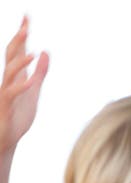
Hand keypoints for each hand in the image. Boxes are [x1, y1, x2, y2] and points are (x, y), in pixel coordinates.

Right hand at [0, 16, 48, 154]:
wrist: (6, 137)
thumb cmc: (17, 114)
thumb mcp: (33, 90)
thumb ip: (39, 72)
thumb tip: (44, 52)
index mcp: (16, 75)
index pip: (18, 50)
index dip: (22, 34)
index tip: (27, 17)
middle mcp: (8, 80)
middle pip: (11, 55)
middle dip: (18, 40)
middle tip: (26, 25)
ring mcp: (6, 92)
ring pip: (10, 72)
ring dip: (20, 60)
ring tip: (30, 50)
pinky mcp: (6, 105)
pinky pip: (13, 93)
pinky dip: (21, 85)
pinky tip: (30, 80)